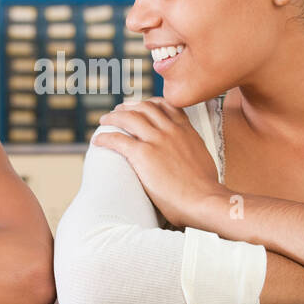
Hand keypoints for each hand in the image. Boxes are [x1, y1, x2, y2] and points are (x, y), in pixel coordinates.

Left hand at [93, 98, 225, 228]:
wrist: (204, 200)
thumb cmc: (206, 189)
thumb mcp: (203, 158)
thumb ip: (191, 149)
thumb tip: (187, 155)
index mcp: (186, 130)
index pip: (167, 106)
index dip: (151, 103)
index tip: (141, 106)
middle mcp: (171, 130)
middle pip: (144, 107)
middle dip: (129, 106)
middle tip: (118, 110)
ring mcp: (156, 140)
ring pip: (129, 118)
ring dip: (113, 117)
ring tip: (104, 121)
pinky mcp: (143, 154)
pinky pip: (118, 140)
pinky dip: (105, 137)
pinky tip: (98, 140)